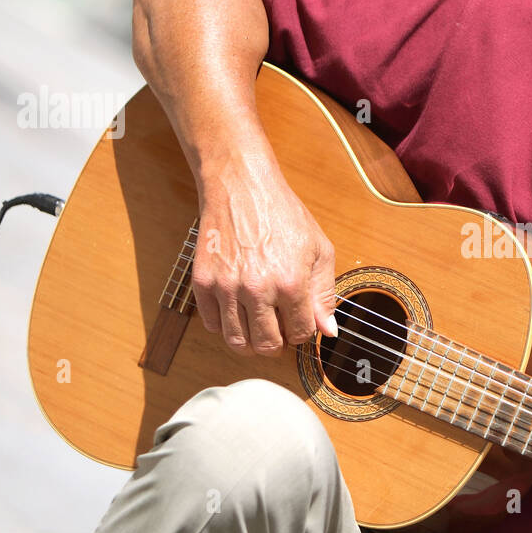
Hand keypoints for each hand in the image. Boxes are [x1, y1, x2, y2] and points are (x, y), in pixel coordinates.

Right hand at [191, 158, 337, 355]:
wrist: (241, 187)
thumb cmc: (282, 214)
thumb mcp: (319, 249)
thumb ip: (324, 294)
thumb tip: (328, 331)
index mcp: (291, 282)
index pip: (300, 334)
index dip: (302, 331)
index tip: (298, 321)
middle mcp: (257, 289)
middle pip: (268, 345)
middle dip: (278, 342)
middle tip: (279, 328)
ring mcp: (226, 287)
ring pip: (237, 342)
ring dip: (251, 340)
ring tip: (258, 325)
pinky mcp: (203, 282)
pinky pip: (212, 325)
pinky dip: (225, 325)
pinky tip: (238, 310)